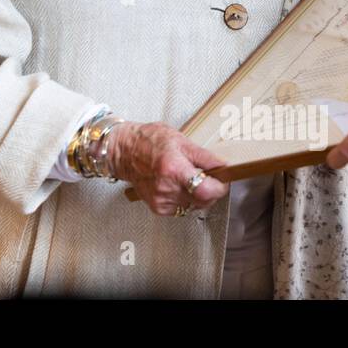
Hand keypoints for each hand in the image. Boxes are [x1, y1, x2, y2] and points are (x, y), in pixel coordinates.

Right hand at [108, 121, 227, 215]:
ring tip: (186, 178)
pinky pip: (182, 208)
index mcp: (174, 168)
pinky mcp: (158, 207)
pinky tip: (175, 185)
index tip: (221, 180)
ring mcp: (162, 199)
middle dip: (210, 189)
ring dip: (197, 194)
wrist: (123, 151)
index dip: (219, 187)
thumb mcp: (180, 140)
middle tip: (205, 176)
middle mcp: (167, 187)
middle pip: (204, 200)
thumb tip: (223, 166)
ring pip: (194, 205)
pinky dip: (184, 198)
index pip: (207, 190)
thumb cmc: (148, 141)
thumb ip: (204, 156)